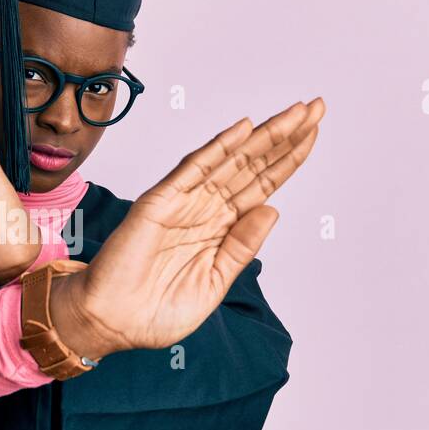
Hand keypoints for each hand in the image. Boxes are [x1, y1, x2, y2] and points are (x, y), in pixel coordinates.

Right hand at [49, 99, 325, 360]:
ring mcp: (184, 202)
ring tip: (297, 112)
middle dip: (286, 135)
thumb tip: (273, 209)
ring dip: (264, 135)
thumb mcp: (214, 283)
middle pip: (253, 164)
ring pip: (231, 160)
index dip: (288, 160)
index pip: (261, 186)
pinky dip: (218, 147)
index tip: (314, 134)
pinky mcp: (161, 201)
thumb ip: (241, 247)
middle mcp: (206, 208)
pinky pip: (194, 169)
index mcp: (220, 229)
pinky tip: (244, 129)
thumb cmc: (154, 311)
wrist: (111, 322)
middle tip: (317, 107)